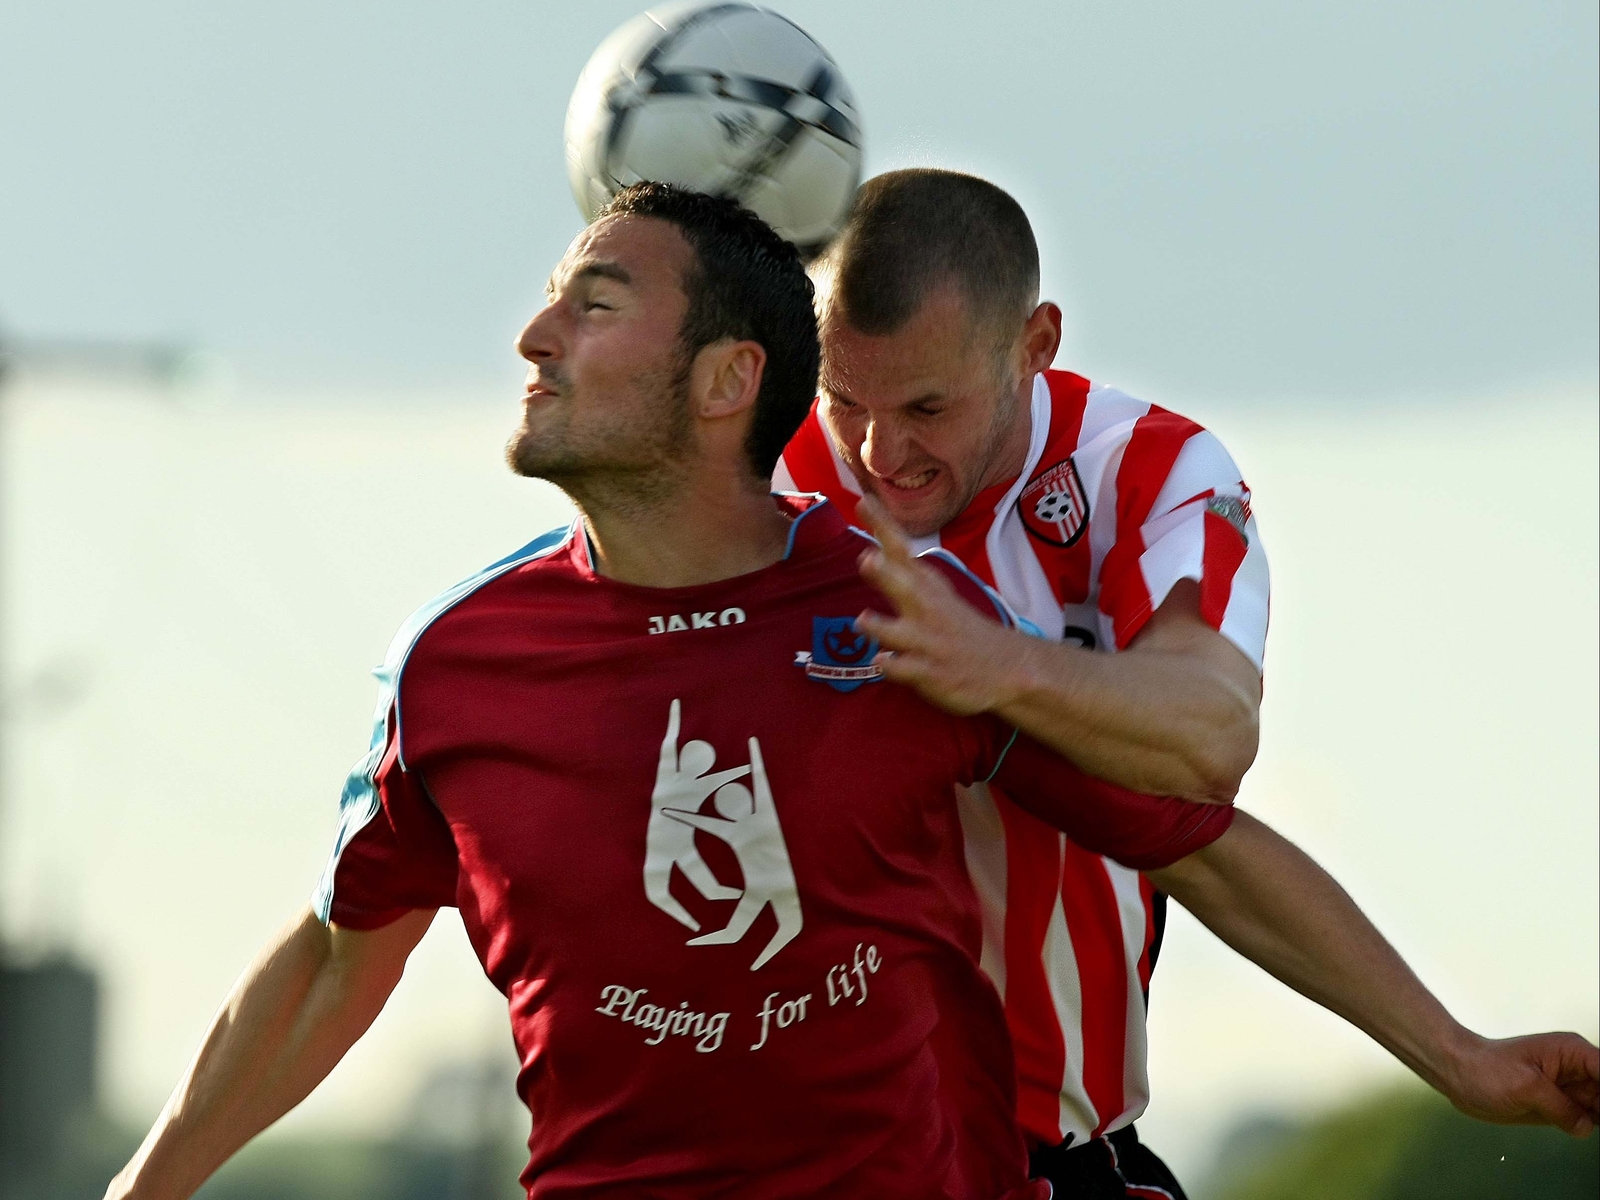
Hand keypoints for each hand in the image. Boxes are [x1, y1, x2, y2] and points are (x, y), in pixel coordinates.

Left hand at [852, 495, 1032, 715]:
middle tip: (868, 558)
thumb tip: (867, 553)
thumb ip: (900, 573)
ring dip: (880, 626)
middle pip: (904, 586)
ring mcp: (929, 642)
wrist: (1007, 668)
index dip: (881, 526)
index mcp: (927, 587)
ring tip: (863, 620)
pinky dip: (892, 665)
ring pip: (898, 633)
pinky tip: (883, 661)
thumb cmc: (957, 626)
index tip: (863, 501)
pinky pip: (905, 669)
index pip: (900, 550)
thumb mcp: (935, 593)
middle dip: (886, 574)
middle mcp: (927, 610)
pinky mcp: (931, 673)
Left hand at [1440, 1029, 1598, 1135]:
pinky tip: (1584, 1130)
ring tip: (1585, 1121)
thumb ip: (1561, 1107)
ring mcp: (1569, 1089)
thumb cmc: (1485, 1069)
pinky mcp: (1558, 1106)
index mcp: (1573, 1053)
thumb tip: (1586, 1126)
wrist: (1457, 1075)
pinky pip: (1586, 1118)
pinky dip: (1590, 1127)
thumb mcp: (1526, 1086)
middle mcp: (1576, 1070)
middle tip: (1595, 1118)